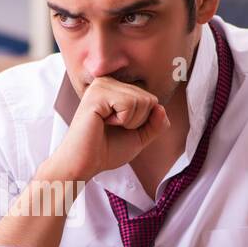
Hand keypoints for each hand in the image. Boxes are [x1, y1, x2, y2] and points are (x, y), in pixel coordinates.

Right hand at [44, 76, 169, 181]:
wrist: (85, 164)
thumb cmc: (106, 150)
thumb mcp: (139, 137)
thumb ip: (155, 124)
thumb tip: (162, 108)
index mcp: (116, 89)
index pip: (151, 100)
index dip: (142, 121)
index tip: (120, 128)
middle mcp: (108, 82)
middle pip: (149, 99)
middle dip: (138, 121)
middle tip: (114, 128)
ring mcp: (102, 85)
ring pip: (142, 100)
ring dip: (130, 122)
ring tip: (108, 125)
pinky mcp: (98, 93)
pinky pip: (130, 104)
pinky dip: (122, 120)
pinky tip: (103, 122)